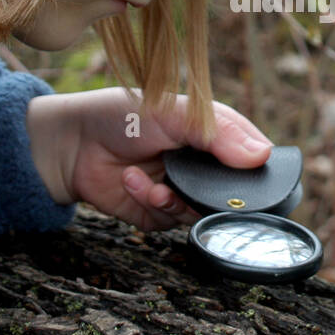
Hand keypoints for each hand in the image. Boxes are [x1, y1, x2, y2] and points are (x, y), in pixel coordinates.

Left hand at [25, 87, 272, 229]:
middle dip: (214, 194)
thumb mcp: (176, 113)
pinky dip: (150, 202)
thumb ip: (219, 132)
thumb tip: (262, 155)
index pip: (253, 155)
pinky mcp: (158, 213)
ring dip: (175, 199)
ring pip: (201, 213)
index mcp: (215, 135)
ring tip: (153, 182)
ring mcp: (182, 190)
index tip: (251, 172)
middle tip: (197, 184)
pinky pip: (169, 221)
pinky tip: (132, 181)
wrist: (72, 142)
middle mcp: (203, 166)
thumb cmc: (124, 115)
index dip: (256, 166)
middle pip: (233, 194)